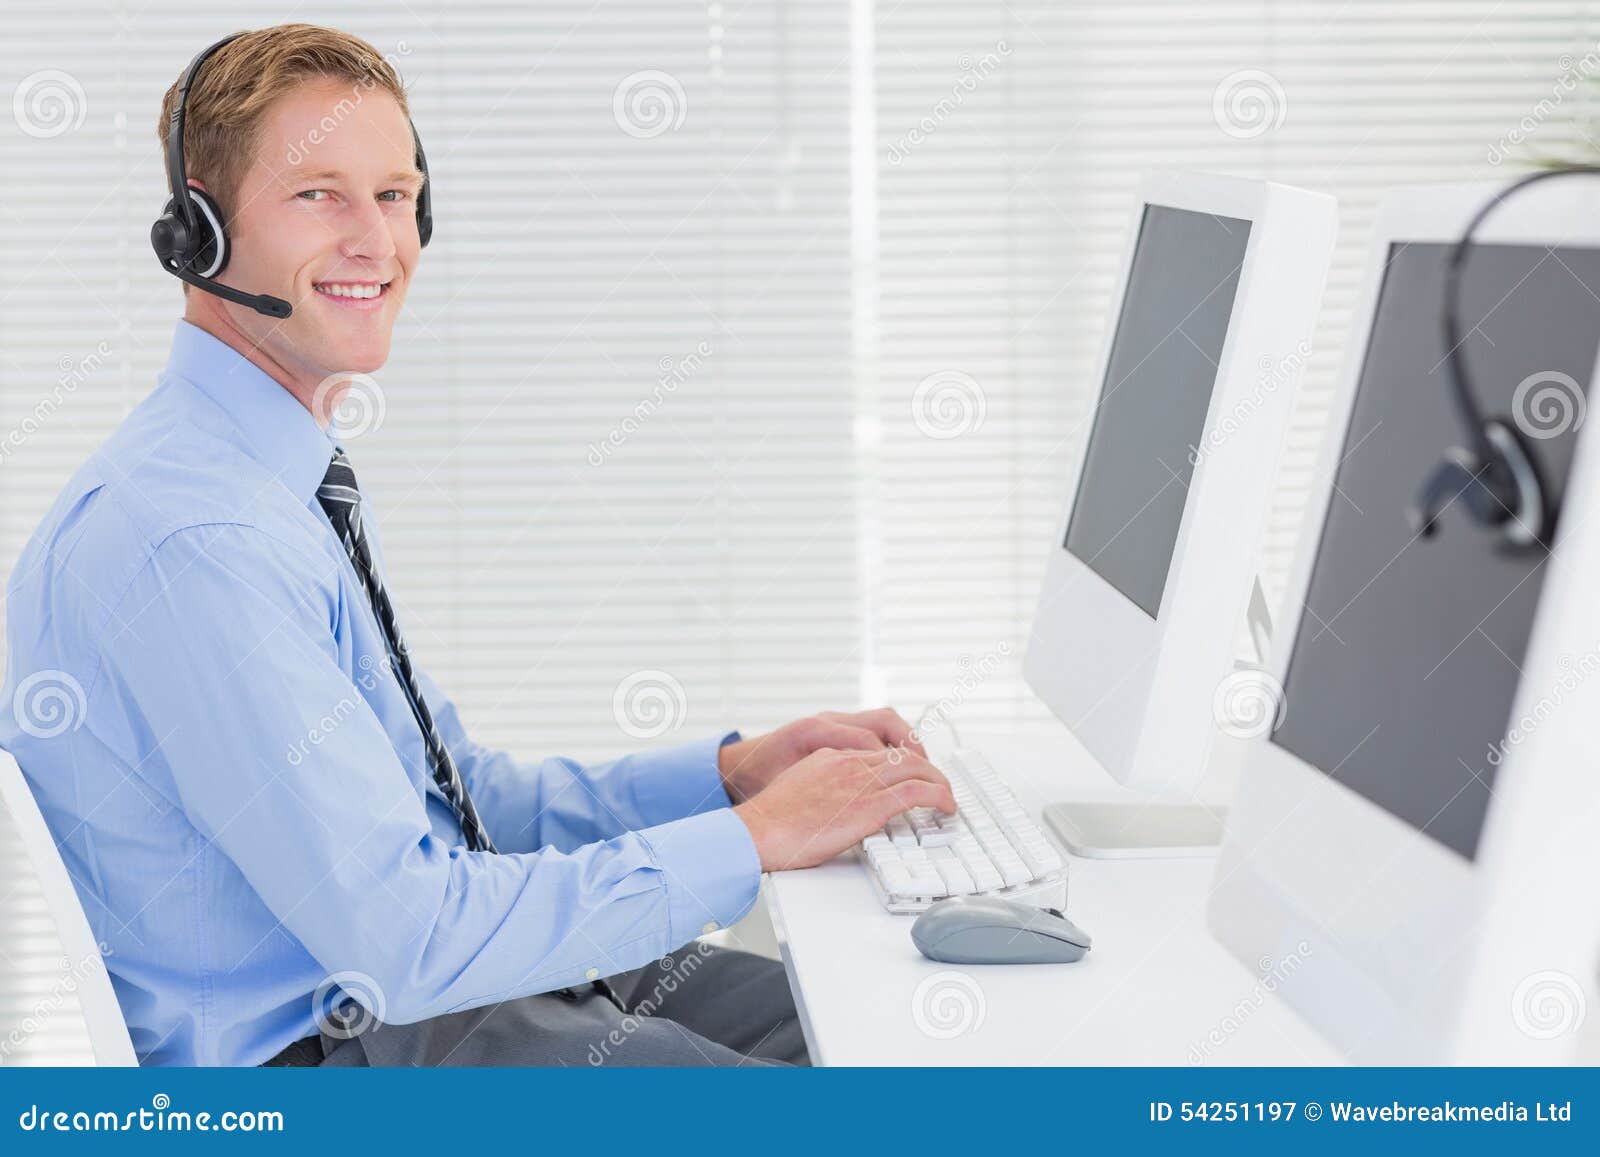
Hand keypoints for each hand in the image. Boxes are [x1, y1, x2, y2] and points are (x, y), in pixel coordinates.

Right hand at [732, 747, 954, 871]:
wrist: (759, 831)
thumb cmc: (771, 822)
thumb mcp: (799, 789)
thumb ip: (823, 787)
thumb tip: (836, 804)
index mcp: (832, 756)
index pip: (879, 751)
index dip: (903, 764)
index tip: (914, 777)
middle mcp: (850, 762)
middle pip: (903, 755)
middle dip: (928, 769)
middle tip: (939, 786)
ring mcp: (860, 781)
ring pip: (916, 768)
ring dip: (939, 781)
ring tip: (948, 798)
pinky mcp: (869, 804)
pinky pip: (917, 792)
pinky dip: (940, 796)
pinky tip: (946, 807)